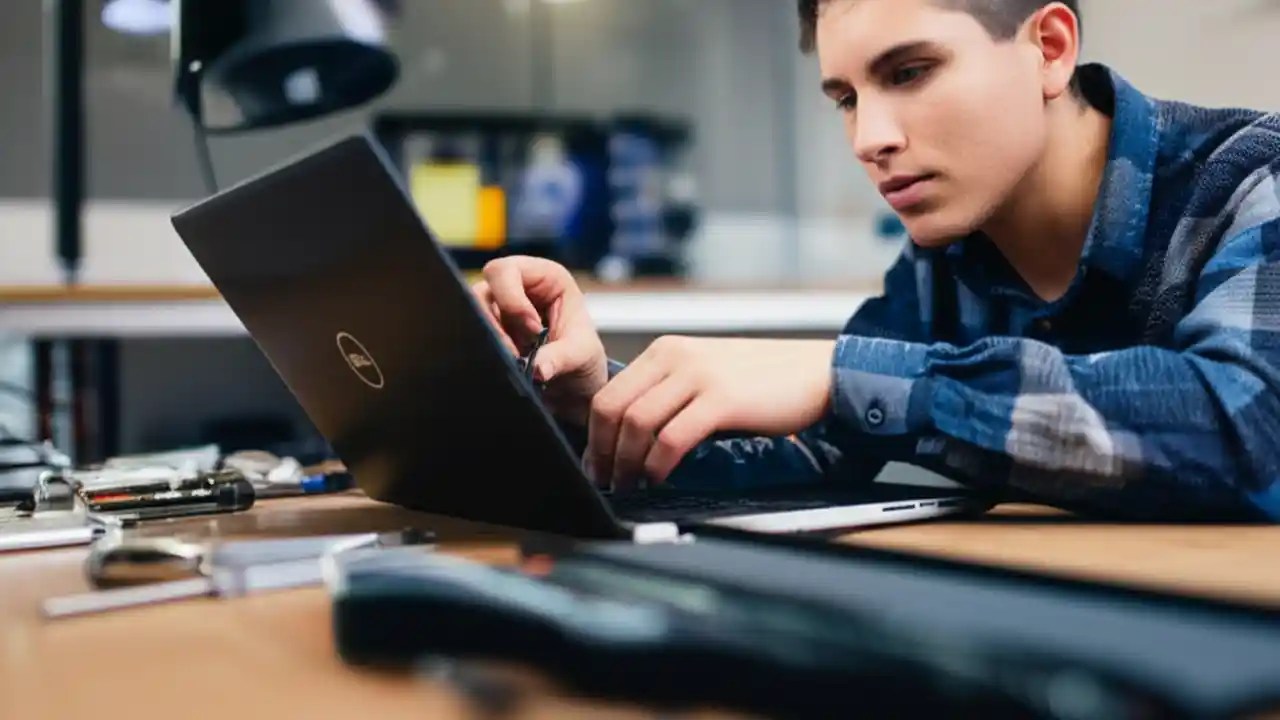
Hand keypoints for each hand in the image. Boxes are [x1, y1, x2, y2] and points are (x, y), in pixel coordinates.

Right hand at [471, 256, 607, 424]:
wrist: (576, 381)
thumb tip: (537, 370)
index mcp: (546, 276)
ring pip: (474, 314)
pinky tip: (509, 363)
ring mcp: (501, 308)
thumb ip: (560, 358)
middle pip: (482, 290)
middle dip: (497, 324)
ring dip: (493, 339)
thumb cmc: (583, 356)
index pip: (507, 270)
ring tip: (518, 359)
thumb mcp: (581, 355)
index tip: (533, 330)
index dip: (512, 299)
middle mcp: (518, 286)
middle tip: (518, 352)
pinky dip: (489, 349)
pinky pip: (476, 335)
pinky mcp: (492, 330)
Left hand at [587, 336, 836, 488]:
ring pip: (637, 423)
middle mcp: (675, 356)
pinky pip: (673, 438)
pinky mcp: (722, 400)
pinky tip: (660, 479)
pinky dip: (658, 465)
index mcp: (665, 350)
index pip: (610, 392)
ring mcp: (698, 376)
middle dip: (602, 452)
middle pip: (613, 408)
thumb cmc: (764, 381)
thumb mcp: (706, 374)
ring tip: (630, 486)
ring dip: (627, 463)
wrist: (818, 371)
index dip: (595, 434)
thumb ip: (671, 393)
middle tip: (606, 482)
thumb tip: (634, 438)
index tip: (596, 464)